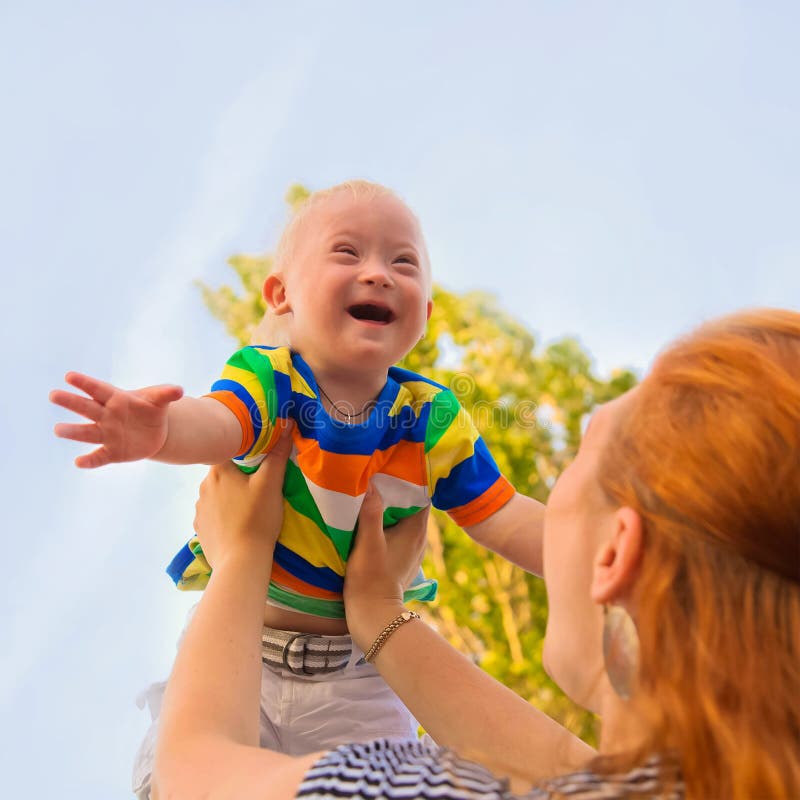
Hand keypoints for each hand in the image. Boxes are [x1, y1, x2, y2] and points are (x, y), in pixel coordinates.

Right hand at [50, 372, 183, 467]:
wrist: (155, 432)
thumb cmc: (151, 409)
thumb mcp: (159, 399)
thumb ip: (166, 394)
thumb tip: (179, 390)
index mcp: (116, 399)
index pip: (98, 389)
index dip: (85, 383)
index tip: (69, 376)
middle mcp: (106, 416)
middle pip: (87, 408)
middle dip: (71, 402)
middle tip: (54, 395)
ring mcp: (107, 434)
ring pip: (87, 433)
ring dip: (73, 431)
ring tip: (58, 429)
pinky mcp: (112, 452)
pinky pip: (99, 457)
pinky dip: (90, 460)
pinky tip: (79, 462)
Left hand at [192, 422, 292, 570]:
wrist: (240, 561)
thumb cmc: (256, 518)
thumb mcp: (271, 484)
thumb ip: (278, 454)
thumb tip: (287, 425)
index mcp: (218, 471)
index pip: (227, 451)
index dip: (242, 452)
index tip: (257, 459)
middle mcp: (203, 487)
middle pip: (222, 473)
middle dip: (237, 476)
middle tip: (258, 484)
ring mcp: (199, 509)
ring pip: (216, 494)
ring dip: (229, 496)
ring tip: (248, 506)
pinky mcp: (201, 529)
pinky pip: (212, 514)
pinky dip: (223, 515)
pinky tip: (236, 523)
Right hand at [344, 484, 428, 649]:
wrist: (372, 615)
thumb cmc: (370, 578)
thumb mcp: (368, 542)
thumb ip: (371, 513)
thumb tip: (372, 483)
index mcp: (416, 530)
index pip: (422, 494)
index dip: (410, 479)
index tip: (394, 466)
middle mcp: (420, 538)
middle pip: (413, 504)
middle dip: (398, 490)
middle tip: (379, 474)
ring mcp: (413, 550)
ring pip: (405, 519)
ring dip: (392, 507)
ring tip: (374, 493)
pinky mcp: (403, 559)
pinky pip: (399, 532)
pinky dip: (389, 522)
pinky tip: (373, 520)